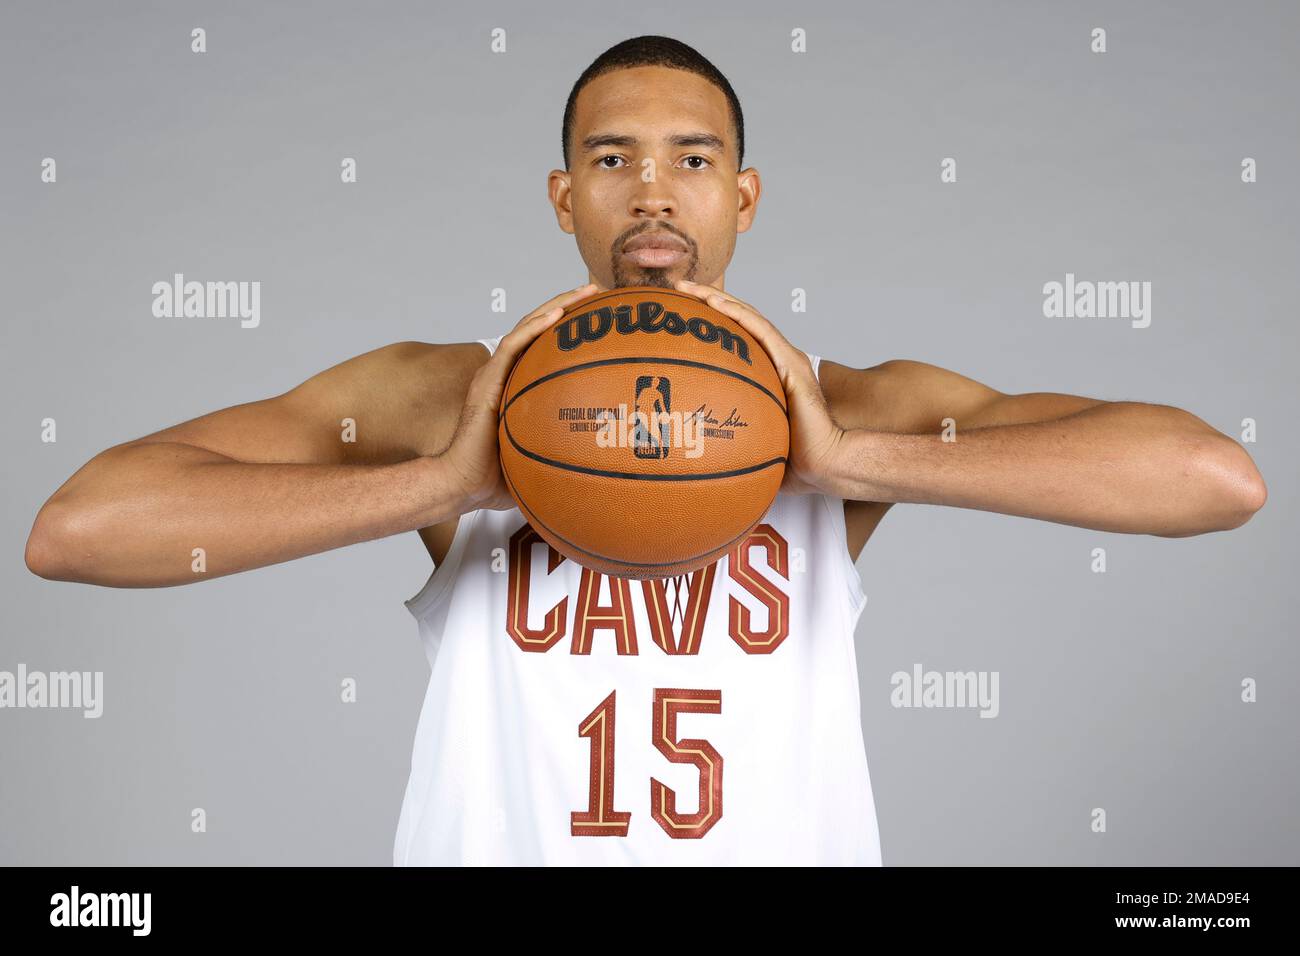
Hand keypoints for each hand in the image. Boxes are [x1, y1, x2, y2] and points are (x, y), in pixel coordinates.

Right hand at [441, 283, 597, 510]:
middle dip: (568, 306)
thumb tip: (601, 465)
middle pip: (538, 329)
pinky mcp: (487, 380)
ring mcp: (493, 374)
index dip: (568, 331)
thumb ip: (564, 453)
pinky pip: (512, 345)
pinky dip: (534, 326)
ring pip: (527, 327)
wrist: (462, 486)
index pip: (543, 349)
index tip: (599, 321)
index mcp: (514, 387)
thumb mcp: (540, 459)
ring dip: (557, 305)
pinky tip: (557, 314)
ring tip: (585, 291)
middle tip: (598, 294)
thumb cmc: (495, 479)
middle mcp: (503, 374)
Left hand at [673, 279, 846, 496]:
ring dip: (716, 299)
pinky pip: (760, 329)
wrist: (825, 465)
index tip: (681, 317)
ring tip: (688, 289)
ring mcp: (787, 358)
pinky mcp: (791, 362)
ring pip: (748, 317)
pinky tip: (714, 302)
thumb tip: (695, 461)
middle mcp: (780, 360)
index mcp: (772, 374)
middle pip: (740, 320)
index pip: (738, 339)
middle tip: (677, 292)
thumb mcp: (752, 445)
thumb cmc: (794, 463)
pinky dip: (736, 313)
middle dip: (707, 302)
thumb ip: (729, 443)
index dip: (711, 324)